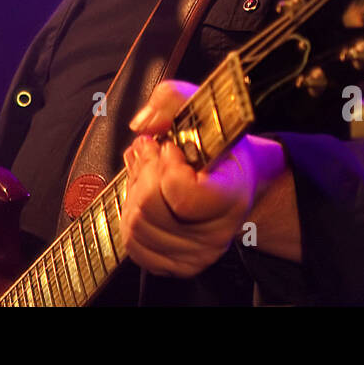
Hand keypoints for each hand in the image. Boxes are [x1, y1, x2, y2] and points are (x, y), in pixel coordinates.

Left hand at [119, 80, 277, 276]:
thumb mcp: (201, 106)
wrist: (231, 175)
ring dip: (134, 191)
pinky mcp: (177, 265)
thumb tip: (143, 122)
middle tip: (153, 152)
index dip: (167, 164)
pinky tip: (145, 196)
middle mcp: (218, 232)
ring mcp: (198, 254)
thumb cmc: (216, 142)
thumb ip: (171, 99)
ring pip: (136, 226)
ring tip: (149, 171)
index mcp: (232, 195)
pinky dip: (131, 216)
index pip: (183, 194)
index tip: (172, 148)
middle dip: (143, 171)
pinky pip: (134, 245)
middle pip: (150, 208)